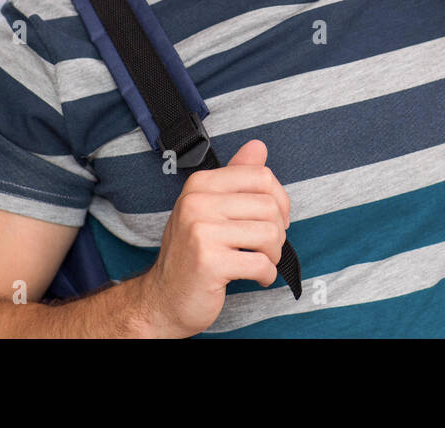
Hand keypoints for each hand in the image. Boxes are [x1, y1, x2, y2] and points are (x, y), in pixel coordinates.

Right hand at [139, 139, 290, 337]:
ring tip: (260, 261)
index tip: (274, 220)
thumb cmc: (193, 252)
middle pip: (270, 207)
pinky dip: (267, 275)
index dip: (280, 200)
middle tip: (266, 248)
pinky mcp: (209, 262)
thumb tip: (258, 146)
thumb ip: (236, 176)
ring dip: (273, 255)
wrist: (164, 298)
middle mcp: (197, 202)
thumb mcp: (210, 208)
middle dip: (278, 232)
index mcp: (200, 184)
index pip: (261, 176)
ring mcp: (201, 232)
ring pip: (270, 235)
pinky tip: (256, 278)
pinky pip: (261, 264)